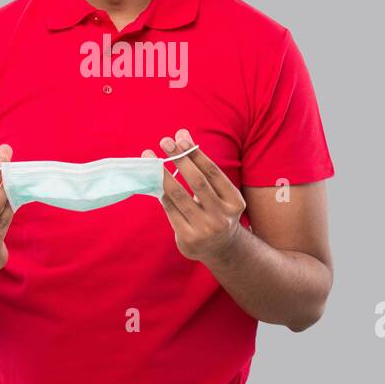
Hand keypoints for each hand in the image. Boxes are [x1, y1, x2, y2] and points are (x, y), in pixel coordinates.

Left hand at [143, 128, 245, 264]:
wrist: (221, 249)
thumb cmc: (216, 210)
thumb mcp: (219, 192)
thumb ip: (201, 166)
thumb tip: (182, 134)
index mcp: (234, 201)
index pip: (213, 172)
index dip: (196, 154)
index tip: (181, 138)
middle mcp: (222, 216)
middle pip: (197, 182)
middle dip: (180, 159)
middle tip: (165, 141)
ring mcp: (205, 229)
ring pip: (179, 195)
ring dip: (162, 173)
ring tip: (150, 157)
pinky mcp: (188, 238)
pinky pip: (170, 209)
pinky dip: (160, 191)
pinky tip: (152, 178)